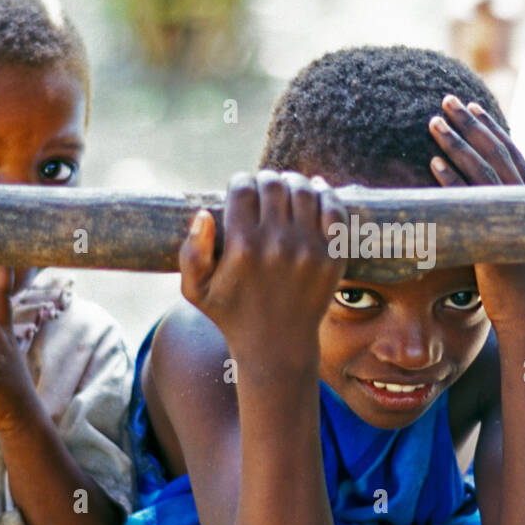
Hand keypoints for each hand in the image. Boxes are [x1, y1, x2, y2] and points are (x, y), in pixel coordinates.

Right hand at [181, 170, 346, 362]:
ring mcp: (308, 249)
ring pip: (304, 191)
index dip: (240, 181)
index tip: (241, 186)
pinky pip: (334, 210)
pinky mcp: (332, 256)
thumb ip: (191, 252)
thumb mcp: (196, 291)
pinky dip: (326, 193)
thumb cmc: (232, 314)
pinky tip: (317, 189)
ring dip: (295, 181)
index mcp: (242, 246)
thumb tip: (203, 214)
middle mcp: (276, 244)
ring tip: (289, 185)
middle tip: (265, 184)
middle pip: (274, 185)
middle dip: (266, 178)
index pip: (243, 189)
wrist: (276, 345)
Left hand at [428, 95, 524, 328]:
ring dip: (456, 144)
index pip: (510, 154)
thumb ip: (500, 221)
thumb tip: (476, 208)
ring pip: (482, 171)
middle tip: (447, 99)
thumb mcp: (515, 243)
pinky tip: (432, 163)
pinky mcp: (496, 238)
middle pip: (495, 153)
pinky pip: (471, 202)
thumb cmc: (519, 287)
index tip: (472, 107)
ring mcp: (512, 220)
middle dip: (470, 124)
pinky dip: (452, 181)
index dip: (490, 130)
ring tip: (433, 122)